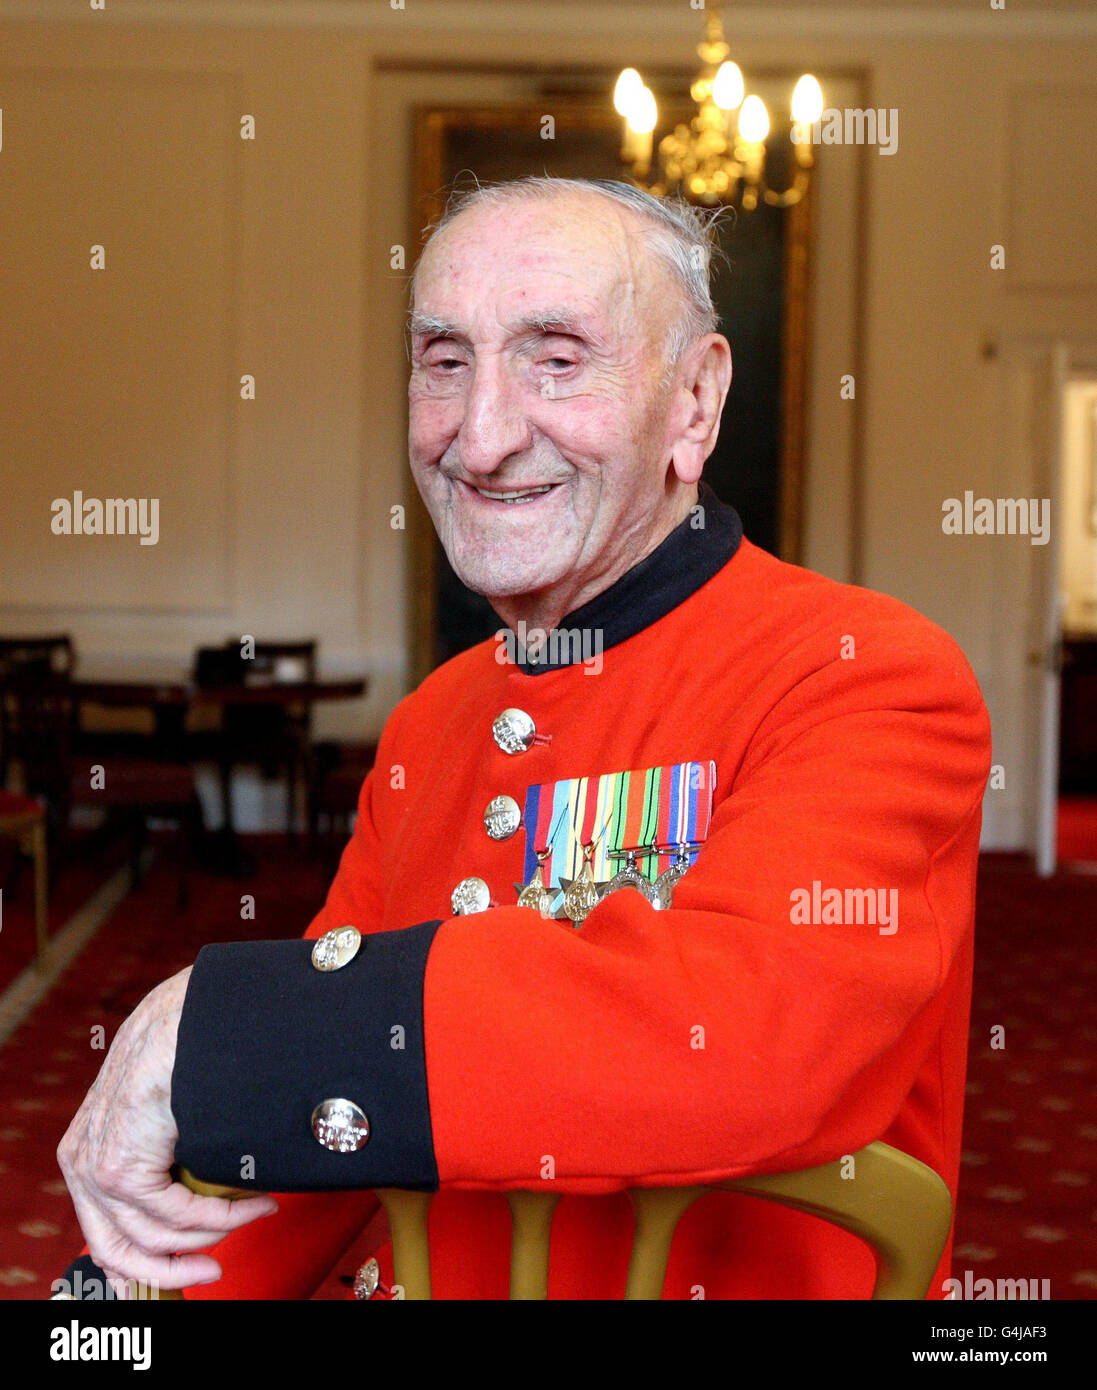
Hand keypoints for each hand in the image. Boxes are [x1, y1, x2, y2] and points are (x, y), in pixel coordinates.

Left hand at [57, 966, 278, 1292]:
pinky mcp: (119, 1169)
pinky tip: (255, 1202)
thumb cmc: (193, 1042)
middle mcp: (81, 1162)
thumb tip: (200, 1190)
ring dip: (216, 1233)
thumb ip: (168, 1147)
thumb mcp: (168, 1100)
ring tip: (260, 1211)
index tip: (181, 1275)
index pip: (103, 1229)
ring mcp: (96, 1168)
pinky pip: (176, 1215)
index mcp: (88, 1146)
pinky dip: (222, 1217)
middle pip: (118, 1250)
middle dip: (174, 1268)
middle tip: (217, 1272)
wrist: (197, 1012)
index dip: (139, 1264)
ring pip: (154, 1237)